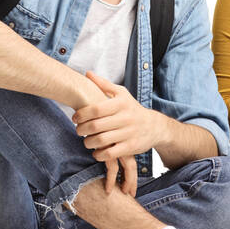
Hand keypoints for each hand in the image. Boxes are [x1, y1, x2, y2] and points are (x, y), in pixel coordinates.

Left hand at [74, 71, 165, 196]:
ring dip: (88, 142)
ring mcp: (129, 133)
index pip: (96, 109)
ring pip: (101, 141)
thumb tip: (87, 74)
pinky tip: (96, 151)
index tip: (75, 117)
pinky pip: (110, 154)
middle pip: (95, 126)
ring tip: (86, 140)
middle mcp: (125, 118)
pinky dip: (99, 154)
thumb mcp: (121, 94)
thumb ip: (104, 84)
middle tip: (78, 130)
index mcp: (121, 103)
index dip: (81, 114)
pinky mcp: (131, 147)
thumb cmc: (132, 109)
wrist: (154, 126)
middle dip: (81, 129)